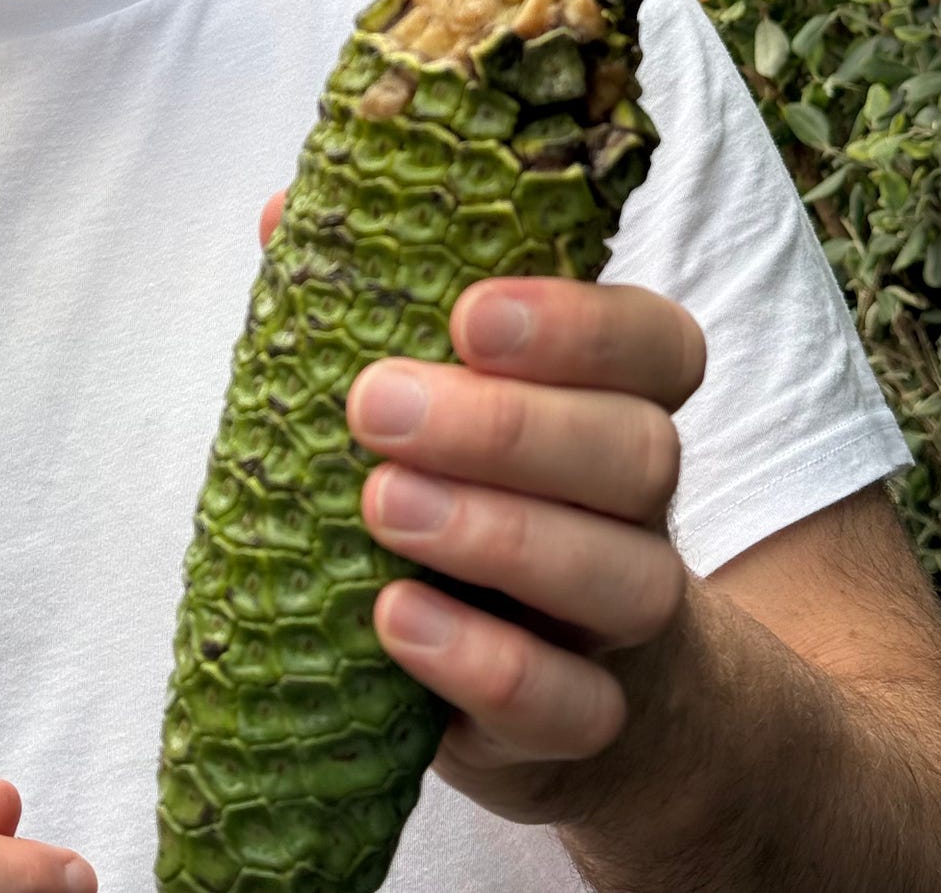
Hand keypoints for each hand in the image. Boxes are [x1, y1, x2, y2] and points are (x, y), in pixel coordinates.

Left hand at [258, 189, 706, 825]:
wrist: (547, 689)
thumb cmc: (462, 493)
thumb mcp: (429, 396)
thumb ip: (369, 298)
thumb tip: (282, 212)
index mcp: (611, 401)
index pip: (657, 344)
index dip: (581, 325)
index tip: (466, 314)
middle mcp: (636, 505)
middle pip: (638, 451)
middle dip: (508, 425)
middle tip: (374, 406)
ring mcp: (620, 624)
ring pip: (624, 578)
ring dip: (499, 535)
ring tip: (379, 505)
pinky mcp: (581, 726)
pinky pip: (573, 709)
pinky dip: (488, 667)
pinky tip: (396, 621)